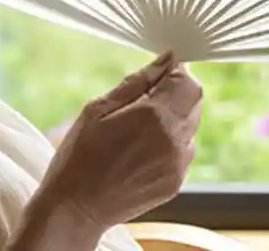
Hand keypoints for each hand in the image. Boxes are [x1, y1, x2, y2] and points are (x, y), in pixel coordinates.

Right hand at [25, 51, 202, 242]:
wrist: (75, 208)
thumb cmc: (79, 154)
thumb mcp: (98, 108)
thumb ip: (137, 82)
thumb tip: (166, 60)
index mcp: (154, 117)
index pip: (188, 82)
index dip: (175, 73)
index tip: (156, 75)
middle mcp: (174, 141)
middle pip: (194, 102)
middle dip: (174, 94)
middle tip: (141, 102)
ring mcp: (178, 165)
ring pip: (189, 127)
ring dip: (172, 120)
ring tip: (135, 131)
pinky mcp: (176, 183)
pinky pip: (182, 152)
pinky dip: (168, 144)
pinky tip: (138, 152)